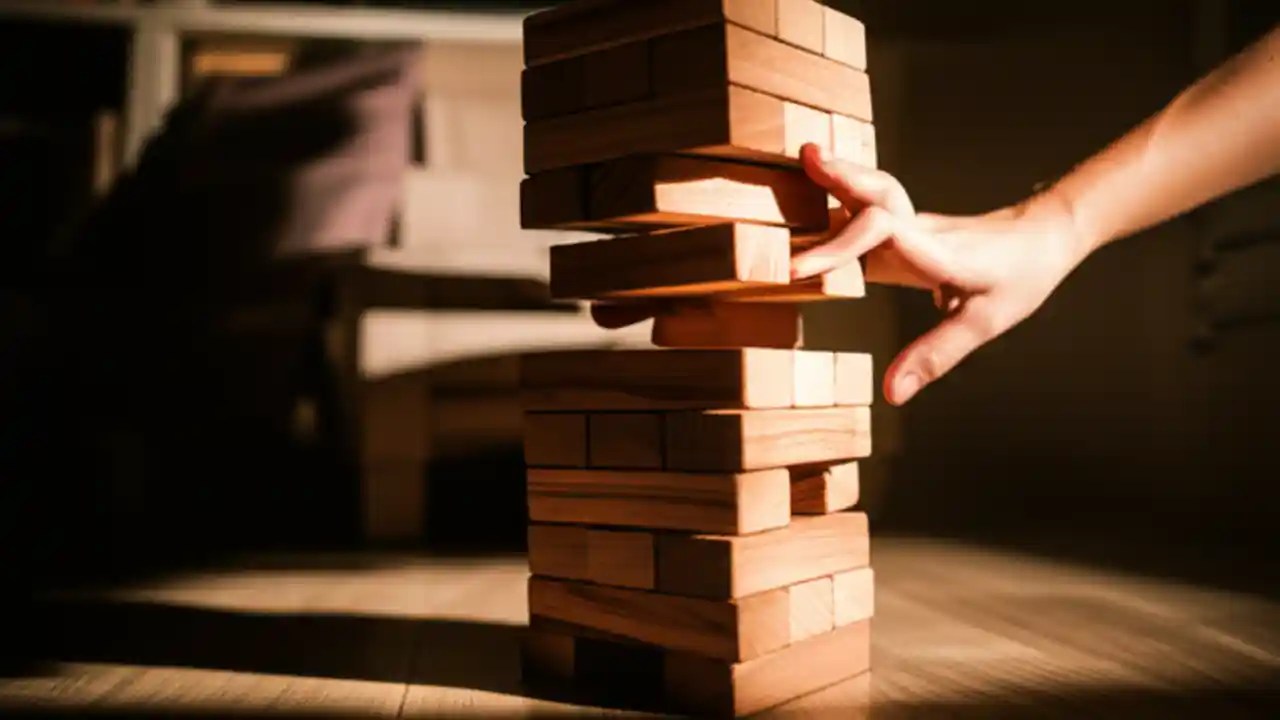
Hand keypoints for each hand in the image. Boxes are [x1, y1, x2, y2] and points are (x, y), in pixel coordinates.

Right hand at [794, 144, 1089, 404]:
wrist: (1042, 237)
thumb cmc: (1018, 277)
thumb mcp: (983, 323)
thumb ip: (935, 356)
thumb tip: (893, 391)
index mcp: (938, 251)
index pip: (885, 234)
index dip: (840, 248)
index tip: (799, 268)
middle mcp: (921, 229)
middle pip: (878, 195)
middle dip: (840, 181)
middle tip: (806, 160)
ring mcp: (913, 222)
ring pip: (873, 190)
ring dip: (839, 175)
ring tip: (806, 155)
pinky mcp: (906, 224)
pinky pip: (869, 205)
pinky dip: (842, 192)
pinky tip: (816, 184)